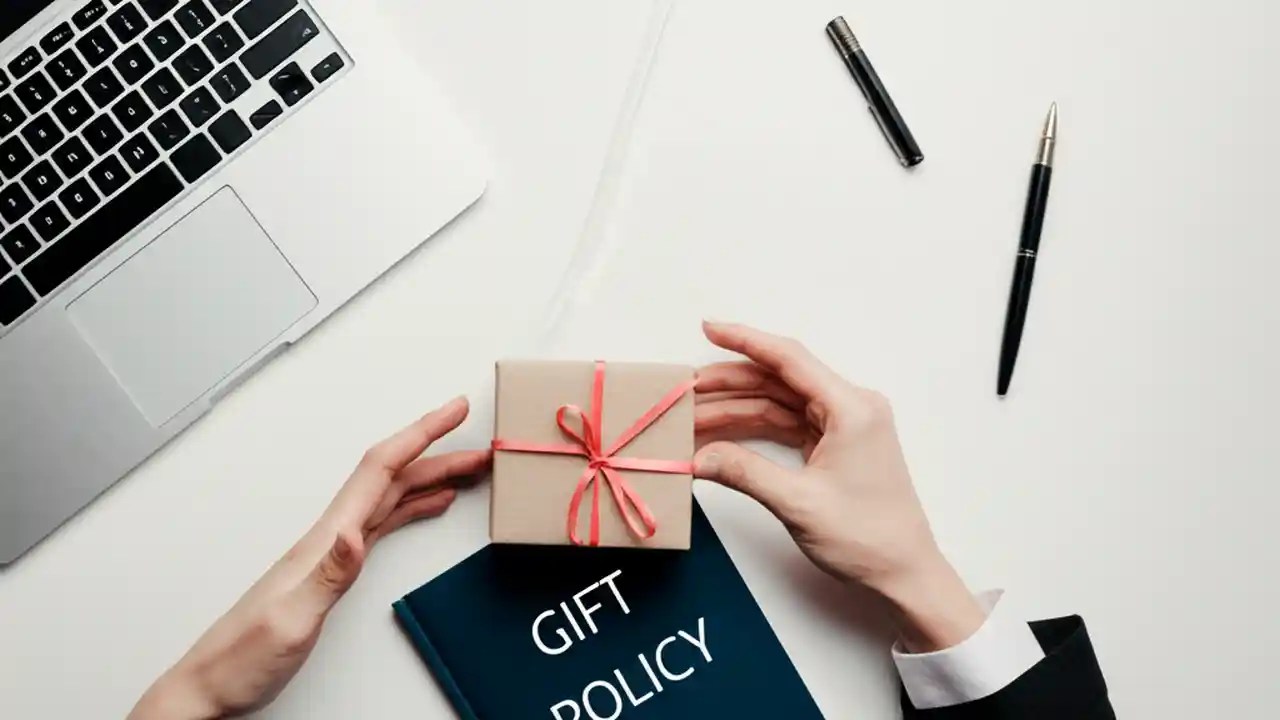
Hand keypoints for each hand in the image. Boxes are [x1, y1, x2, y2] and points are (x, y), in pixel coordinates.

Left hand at [129, 397, 490, 718]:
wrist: (213, 683)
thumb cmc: (243, 657)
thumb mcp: (291, 618)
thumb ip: (328, 574)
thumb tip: (356, 533)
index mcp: (327, 537)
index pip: (381, 469)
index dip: (421, 434)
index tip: (453, 411)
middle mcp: (333, 535)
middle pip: (394, 477)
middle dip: (439, 453)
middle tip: (481, 445)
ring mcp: (335, 550)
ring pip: (392, 497)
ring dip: (432, 477)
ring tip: (469, 469)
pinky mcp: (337, 570)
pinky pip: (385, 523)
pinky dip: (413, 508)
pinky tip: (431, 506)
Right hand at [694, 322, 984, 651]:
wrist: (904, 574)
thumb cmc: (867, 538)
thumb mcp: (798, 503)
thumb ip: (745, 472)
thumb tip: (698, 457)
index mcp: (852, 408)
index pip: (789, 359)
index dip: (745, 341)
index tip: (709, 328)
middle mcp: (851, 408)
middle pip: (779, 379)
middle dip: (730, 383)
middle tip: (685, 389)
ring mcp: (843, 427)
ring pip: (779, 402)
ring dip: (737, 407)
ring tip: (693, 415)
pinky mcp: (835, 446)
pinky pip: (787, 424)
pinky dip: (754, 428)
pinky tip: (721, 434)